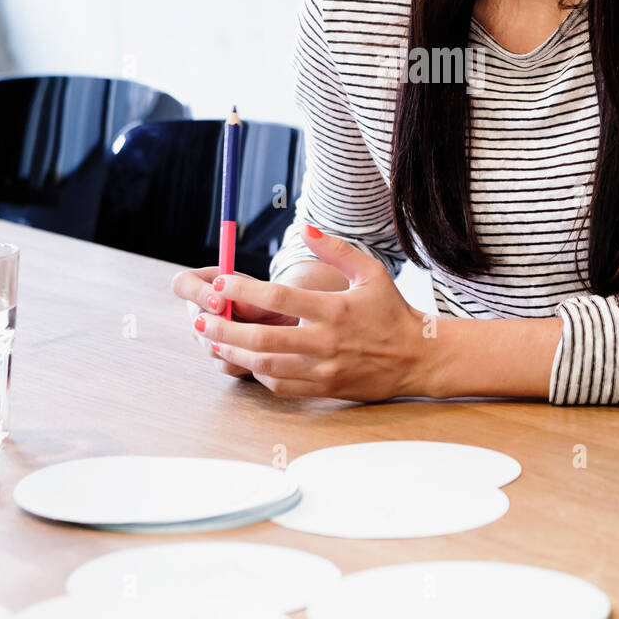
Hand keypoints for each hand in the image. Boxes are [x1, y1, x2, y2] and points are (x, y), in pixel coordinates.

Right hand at [170, 264, 299, 377]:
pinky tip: (260, 351)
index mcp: (203, 283)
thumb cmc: (269, 299)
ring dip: (236, 344)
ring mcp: (207, 337)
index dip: (196, 294)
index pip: (182, 283)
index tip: (220, 302)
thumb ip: (243, 293)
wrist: (284, 320)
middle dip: (223, 328)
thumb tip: (223, 302)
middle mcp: (200, 312)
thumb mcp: (261, 290)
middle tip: (246, 327)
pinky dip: (245, 360)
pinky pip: (226, 365)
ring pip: (211, 347)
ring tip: (261, 336)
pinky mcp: (220, 359)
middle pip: (195, 324)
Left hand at [189, 224, 429, 400]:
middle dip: (225, 330)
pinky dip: (259, 374)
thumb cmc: (392, 310)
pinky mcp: (325, 388)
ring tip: (212, 342)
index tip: (221, 283)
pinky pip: (282, 386)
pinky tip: (248, 360)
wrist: (418, 357)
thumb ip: (336, 250)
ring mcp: (324, 369)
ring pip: (266, 367)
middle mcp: (326, 342)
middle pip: (262, 340)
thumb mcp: (372, 272)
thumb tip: (305, 229)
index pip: (279, 299)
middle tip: (200, 321)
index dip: (244, 292)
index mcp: (334, 310)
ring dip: (234, 355)